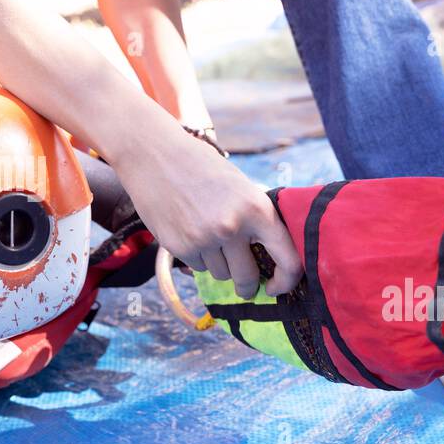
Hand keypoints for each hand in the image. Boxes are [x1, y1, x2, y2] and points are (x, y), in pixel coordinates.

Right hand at [113, 130, 302, 298]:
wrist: (155, 155)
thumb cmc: (203, 168)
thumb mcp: (242, 188)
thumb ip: (257, 221)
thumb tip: (271, 259)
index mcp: (258, 210)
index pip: (288, 260)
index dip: (286, 281)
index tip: (277, 287)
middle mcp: (233, 227)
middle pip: (248, 278)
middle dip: (247, 287)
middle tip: (246, 289)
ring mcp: (205, 238)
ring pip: (221, 274)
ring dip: (219, 266)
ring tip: (208, 236)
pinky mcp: (180, 247)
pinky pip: (199, 268)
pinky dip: (198, 258)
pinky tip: (190, 231)